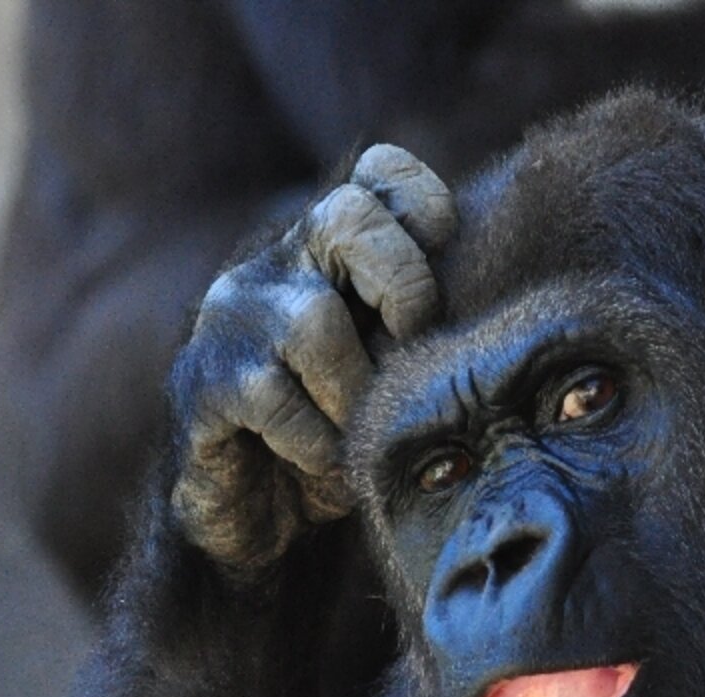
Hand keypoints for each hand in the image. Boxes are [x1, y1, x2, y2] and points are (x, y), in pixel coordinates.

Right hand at [167, 145, 456, 570]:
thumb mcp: (398, 372)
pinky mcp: (204, 382)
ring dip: (356, 392)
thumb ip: (428, 327)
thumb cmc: (342, 432)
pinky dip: (312, 441)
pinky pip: (271, 397)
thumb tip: (500, 318)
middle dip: (403, 286)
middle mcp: (279, 263)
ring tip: (360, 433)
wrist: (260, 513)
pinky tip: (318, 462)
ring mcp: (234, 316)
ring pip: (313, 322)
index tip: (438, 293)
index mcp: (333, 248)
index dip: (427, 211)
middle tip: (409, 352)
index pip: (382, 175)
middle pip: (348, 214)